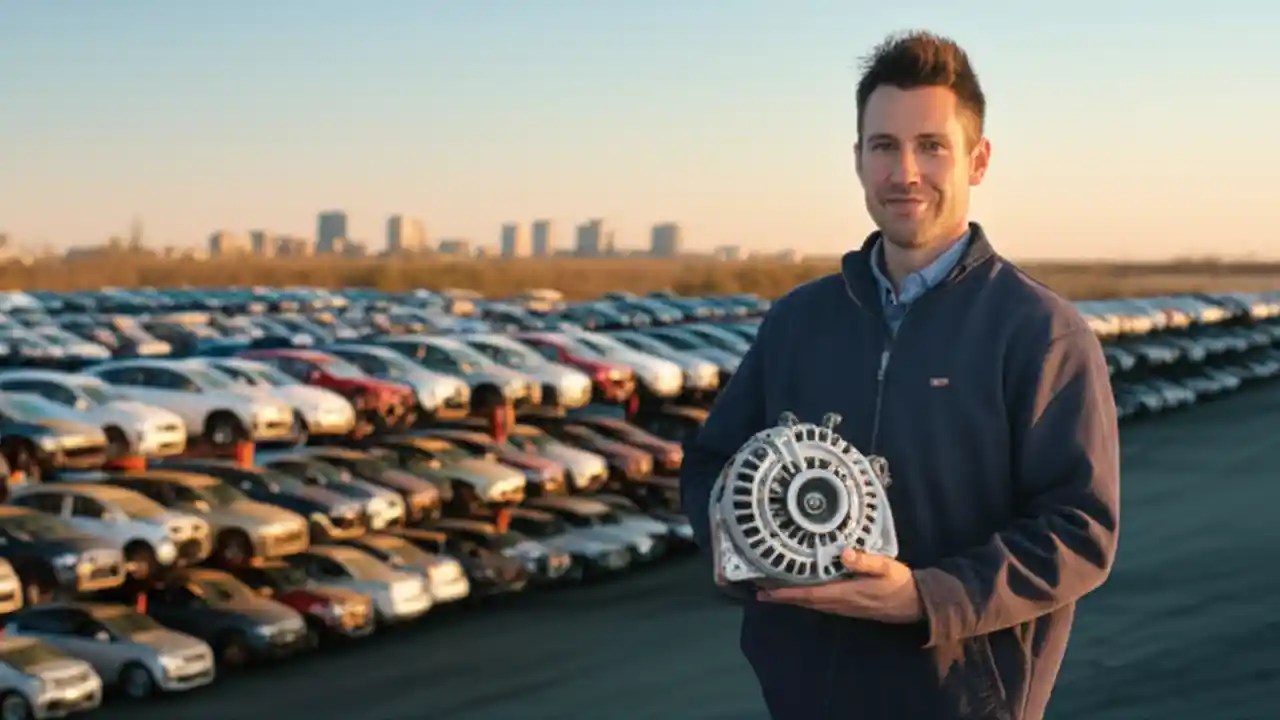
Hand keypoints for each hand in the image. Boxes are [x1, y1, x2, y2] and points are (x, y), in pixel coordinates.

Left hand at [756, 548, 924, 623]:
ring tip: (773, 592)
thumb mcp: (887, 567)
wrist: (917, 604)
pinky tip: (800, 593)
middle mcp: (841, 604)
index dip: (787, 593)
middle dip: (782, 597)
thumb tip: (843, 553)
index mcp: (847, 593)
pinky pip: (821, 604)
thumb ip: (865, 560)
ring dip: (792, 599)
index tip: (767, 591)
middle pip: (806, 602)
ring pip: (812, 604)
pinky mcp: (849, 607)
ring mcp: (844, 608)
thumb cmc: (901, 583)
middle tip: (759, 591)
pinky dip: (806, 599)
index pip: (810, 594)